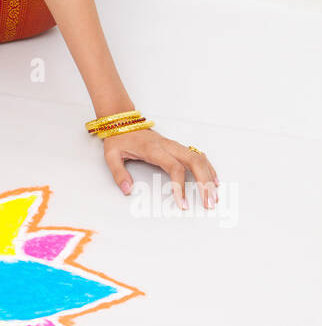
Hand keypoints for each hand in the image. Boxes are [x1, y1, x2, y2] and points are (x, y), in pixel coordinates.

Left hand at [102, 127, 218, 209]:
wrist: (122, 121)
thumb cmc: (119, 138)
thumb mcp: (111, 155)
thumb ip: (119, 173)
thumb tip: (128, 190)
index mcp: (153, 149)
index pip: (174, 167)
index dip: (180, 186)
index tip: (182, 204)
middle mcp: (168, 146)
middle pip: (194, 161)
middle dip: (204, 182)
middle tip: (209, 202)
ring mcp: (174, 145)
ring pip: (199, 157)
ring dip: (209, 176)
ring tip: (214, 195)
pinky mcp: (176, 146)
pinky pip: (197, 154)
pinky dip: (207, 167)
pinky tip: (213, 179)